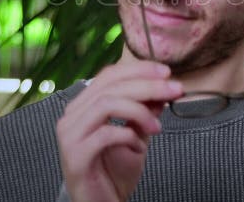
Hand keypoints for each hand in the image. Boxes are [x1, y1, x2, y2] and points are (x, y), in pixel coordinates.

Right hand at [56, 61, 182, 201]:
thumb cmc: (113, 173)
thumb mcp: (136, 136)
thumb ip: (145, 112)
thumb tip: (162, 90)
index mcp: (83, 106)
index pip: (109, 75)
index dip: (138, 69)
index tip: (166, 72)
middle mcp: (72, 116)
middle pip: (111, 87)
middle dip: (147, 85)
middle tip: (173, 90)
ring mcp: (70, 135)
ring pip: (107, 104)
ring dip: (139, 110)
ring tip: (157, 126)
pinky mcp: (75, 155)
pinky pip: (105, 134)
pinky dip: (128, 136)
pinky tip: (139, 148)